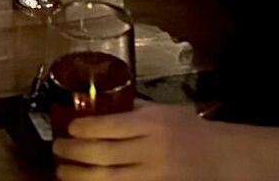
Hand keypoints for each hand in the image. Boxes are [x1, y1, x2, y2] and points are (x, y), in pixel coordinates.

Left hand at [54, 103, 278, 180]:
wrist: (220, 159)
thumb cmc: (187, 130)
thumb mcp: (162, 111)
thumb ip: (131, 110)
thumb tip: (93, 106)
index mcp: (153, 124)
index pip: (110, 127)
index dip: (84, 129)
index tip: (69, 128)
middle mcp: (153, 151)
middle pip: (102, 156)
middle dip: (73, 154)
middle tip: (57, 150)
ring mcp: (154, 177)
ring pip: (106, 180)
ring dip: (78, 176)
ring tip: (63, 170)